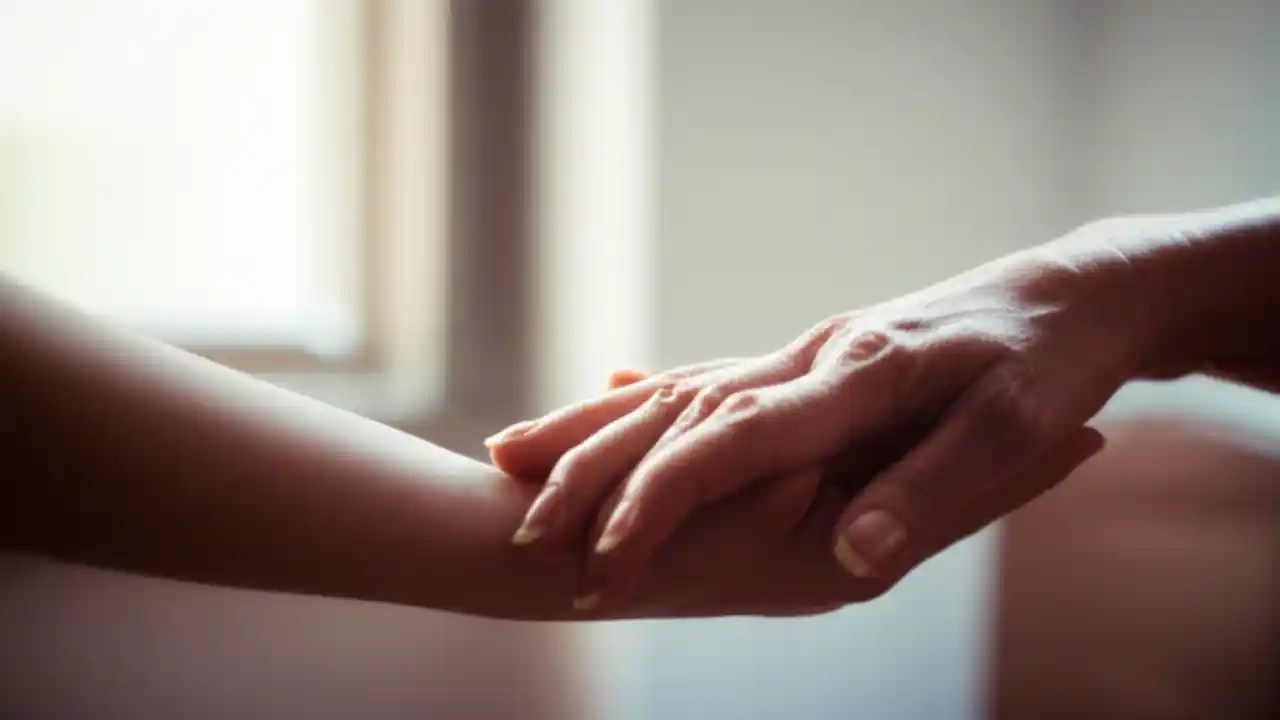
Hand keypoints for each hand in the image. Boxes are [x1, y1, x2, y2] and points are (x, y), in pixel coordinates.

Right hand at [490, 226, 1142, 607]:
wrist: (1077, 287)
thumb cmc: (1048, 362)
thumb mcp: (1010, 430)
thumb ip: (929, 490)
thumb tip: (856, 552)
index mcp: (852, 377)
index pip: (727, 439)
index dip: (660, 498)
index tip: (601, 557)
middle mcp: (809, 359)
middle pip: (675, 408)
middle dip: (594, 463)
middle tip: (522, 525)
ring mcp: (805, 352)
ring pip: (678, 386)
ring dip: (601, 426)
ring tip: (519, 461)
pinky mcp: (812, 355)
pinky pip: (710, 370)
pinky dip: (649, 391)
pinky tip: (613, 390)